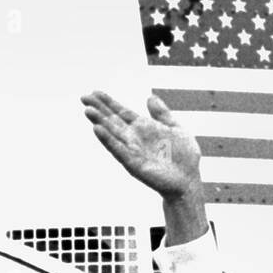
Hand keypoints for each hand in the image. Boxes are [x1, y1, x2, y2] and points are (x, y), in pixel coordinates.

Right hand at [81, 90, 201, 200]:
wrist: (188, 180)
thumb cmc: (184, 158)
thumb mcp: (176, 128)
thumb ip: (162, 114)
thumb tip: (150, 97)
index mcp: (144, 128)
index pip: (122, 112)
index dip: (109, 102)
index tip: (95, 92)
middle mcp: (135, 138)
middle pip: (113, 121)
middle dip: (99, 109)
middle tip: (83, 97)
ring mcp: (133, 151)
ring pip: (112, 134)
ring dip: (99, 123)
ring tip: (88, 111)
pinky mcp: (134, 163)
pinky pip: (118, 150)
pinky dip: (108, 140)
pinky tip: (98, 130)